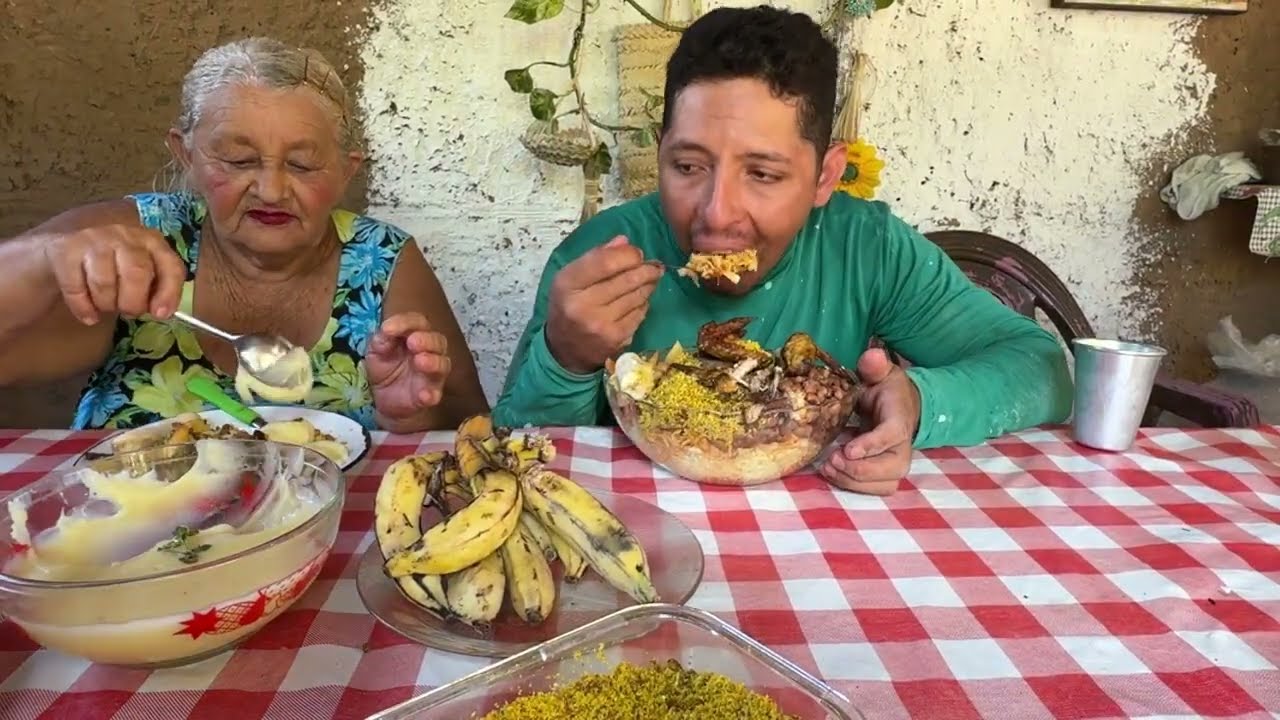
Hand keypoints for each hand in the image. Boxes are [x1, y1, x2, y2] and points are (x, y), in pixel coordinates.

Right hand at [44, 224, 185, 324]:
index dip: (169, 293)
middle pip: (136, 273)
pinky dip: (82, 308)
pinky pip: (76, 288)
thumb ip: (152, 286)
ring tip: (103, 306)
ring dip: (105, 304)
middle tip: (127, 312)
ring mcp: (92, 238)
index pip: (170, 265)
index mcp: (150, 240)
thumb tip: (160, 311)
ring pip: (105, 282)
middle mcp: (123, 233)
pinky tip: (87, 314)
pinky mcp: (63, 249)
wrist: (56, 247)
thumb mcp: (135, 272)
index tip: (160, 314)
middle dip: (133, 303)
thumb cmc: (106, 265)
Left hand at [366, 312, 450, 419]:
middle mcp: (430, 353)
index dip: (405, 323)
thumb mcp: (376, 351)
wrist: (381, 399)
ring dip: (434, 362)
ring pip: (443, 365)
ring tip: (420, 361)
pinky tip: (424, 394)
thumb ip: (381, 340)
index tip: (388, 329)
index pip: (418, 323)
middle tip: (413, 342)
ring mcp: (432, 375)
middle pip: (437, 341)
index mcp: (416, 336)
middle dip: (426, 340)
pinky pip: (435, 394)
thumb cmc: (384, 368)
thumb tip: (387, 330)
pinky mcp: (429, 396)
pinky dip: (431, 394)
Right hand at [545, 236, 662, 373]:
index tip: (637, 253)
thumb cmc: (569, 305)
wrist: (564, 350)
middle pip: (627, 278)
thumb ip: (596, 256)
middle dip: (646, 269)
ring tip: (650, 279)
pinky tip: (639, 300)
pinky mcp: (616, 339)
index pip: (606, 261)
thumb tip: (625, 241)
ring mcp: (601, 325)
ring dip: (648, 285)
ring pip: (637, 296)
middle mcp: (583, 305)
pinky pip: (640, 313)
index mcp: (568, 284)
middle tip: (654, 266)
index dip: (628, 254)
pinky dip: (643, 304)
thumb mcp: (571, 277)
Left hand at [819, 348, 920, 495]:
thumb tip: (871, 355)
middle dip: (860, 469)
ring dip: (854, 481)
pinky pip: (874, 488)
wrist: (902, 407)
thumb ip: (875, 366)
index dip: (872, 444)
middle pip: (891, 468)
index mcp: (899, 418)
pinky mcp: (885, 474)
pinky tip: (832, 472)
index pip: (892, 434)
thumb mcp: (883, 373)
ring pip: (883, 484)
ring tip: (828, 468)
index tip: (848, 449)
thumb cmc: (888, 391)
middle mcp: (903, 446)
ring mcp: (895, 462)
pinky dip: (852, 485)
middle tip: (832, 460)